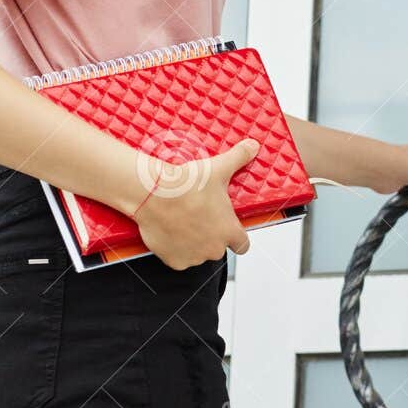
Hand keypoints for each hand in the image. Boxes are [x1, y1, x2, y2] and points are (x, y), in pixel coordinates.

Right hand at [131, 138, 258, 269]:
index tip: (228, 229)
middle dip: (210, 236)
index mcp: (229, 231)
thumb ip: (239, 158)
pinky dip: (174, 249)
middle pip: (217, 248)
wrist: (154, 194)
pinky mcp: (174, 261)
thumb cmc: (186, 185)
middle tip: (198, 217)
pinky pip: (178, 258)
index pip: (243, 245)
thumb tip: (253, 146)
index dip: (236, 237)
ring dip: (192, 243)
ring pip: (197, 253)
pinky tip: (170, 231)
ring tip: (182, 221)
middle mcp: (214, 249)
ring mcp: (194, 257)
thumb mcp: (218, 168)